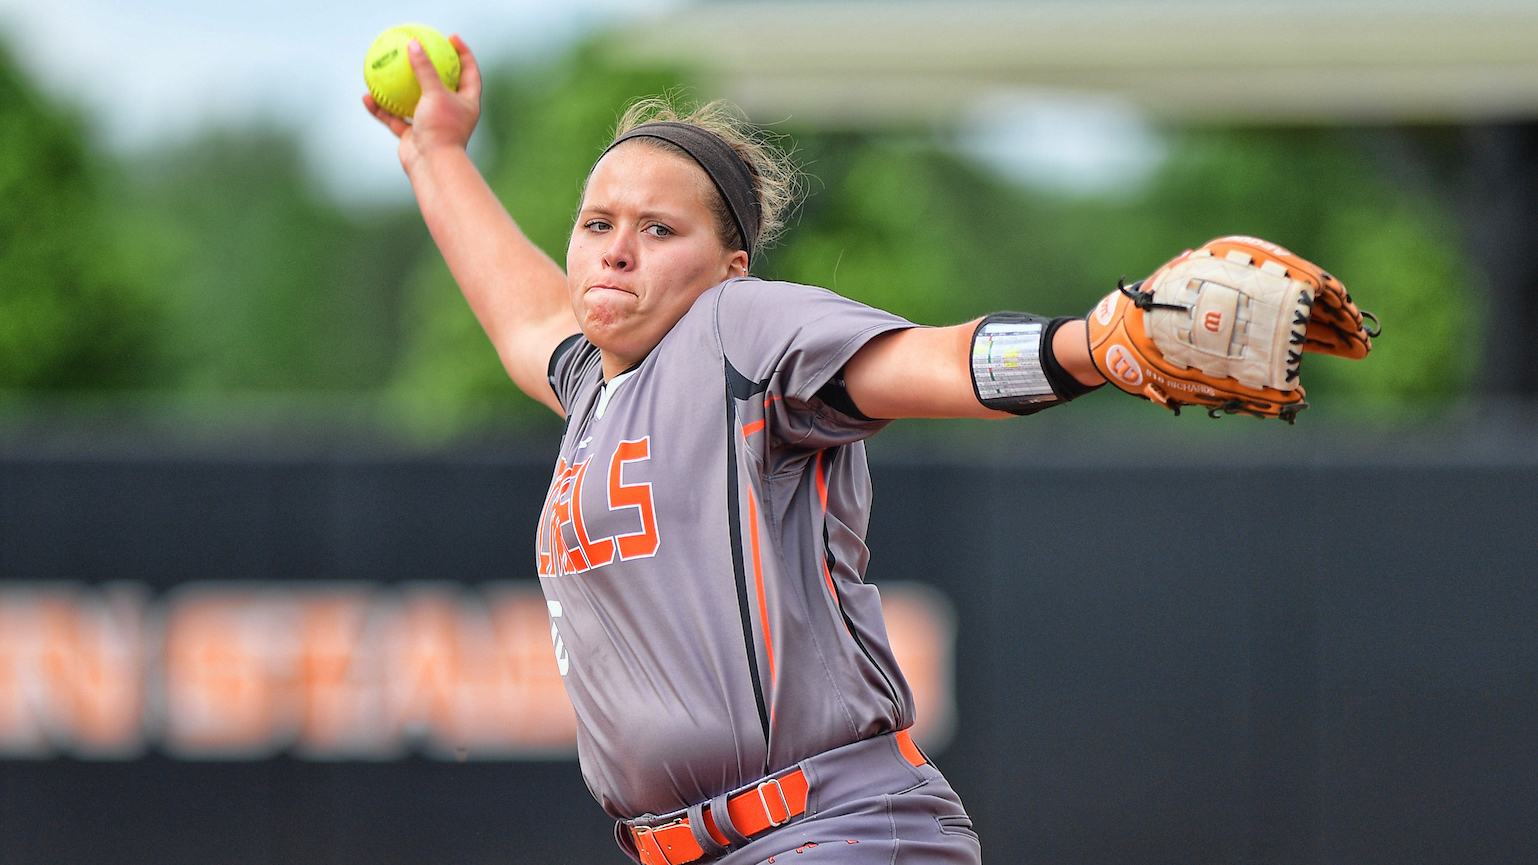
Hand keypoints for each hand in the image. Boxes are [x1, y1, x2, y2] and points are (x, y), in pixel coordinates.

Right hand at [362, 34, 481, 171]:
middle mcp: (450, 112)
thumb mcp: (435, 94)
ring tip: (385, 72)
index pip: (469, 72)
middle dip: (431, 68)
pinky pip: (394, 118)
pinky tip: (366, 98)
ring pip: (413, 101)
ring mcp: (431, 123)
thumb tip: (413, 44)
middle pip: (442, 84)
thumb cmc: (441, 130)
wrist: (432, 166)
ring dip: (399, 89)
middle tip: (418, 48)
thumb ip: (425, 69)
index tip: (451, 38)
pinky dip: (381, 109)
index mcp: (466, 102)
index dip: (463, 54)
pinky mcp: (414, 135)